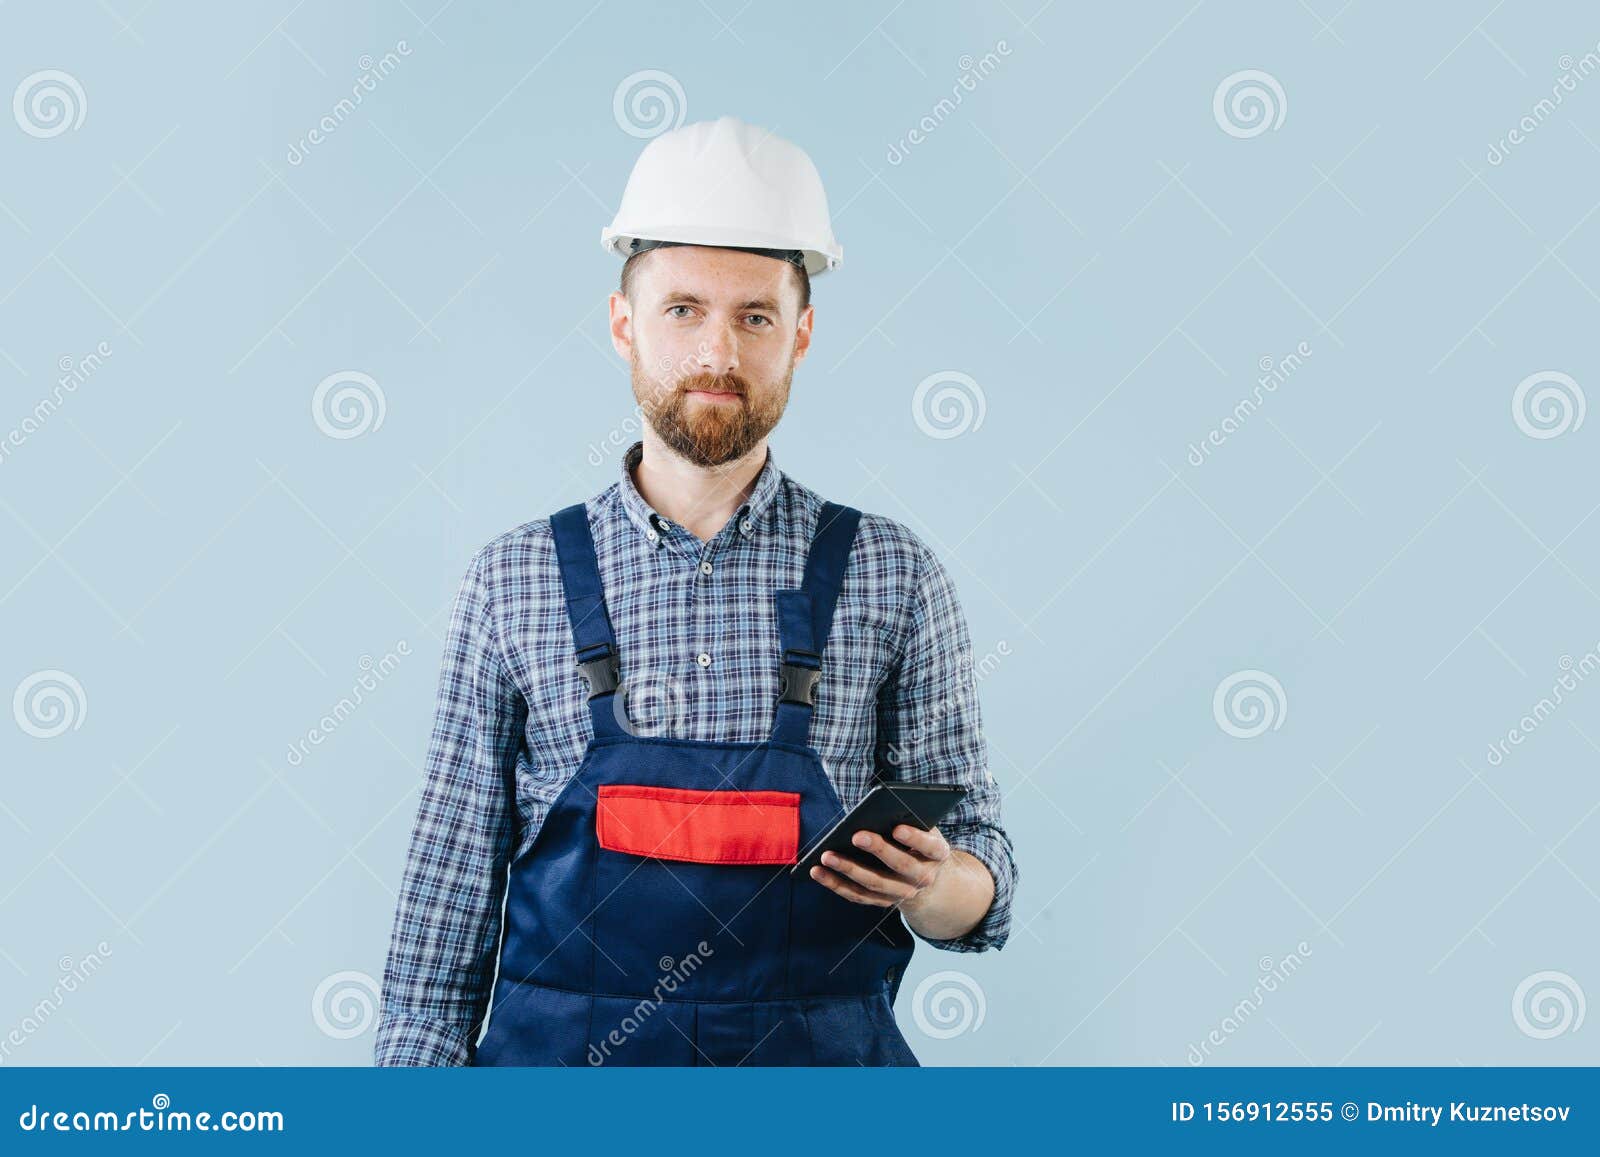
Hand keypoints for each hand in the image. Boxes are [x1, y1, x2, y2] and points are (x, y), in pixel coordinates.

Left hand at [806, 824, 951, 913]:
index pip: (930, 847)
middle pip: (900, 865)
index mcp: (937, 854)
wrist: (930, 881)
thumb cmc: (920, 843)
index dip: (915, 838)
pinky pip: (857, 895)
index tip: (898, 828)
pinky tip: (817, 871)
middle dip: (878, 850)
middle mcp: (922, 877)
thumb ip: (911, 819)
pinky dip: (836, 884)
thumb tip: (883, 807)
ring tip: (827, 855)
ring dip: (849, 870)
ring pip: (874, 883)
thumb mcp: (925, 829)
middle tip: (856, 835)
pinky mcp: (882, 902)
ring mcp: (902, 893)